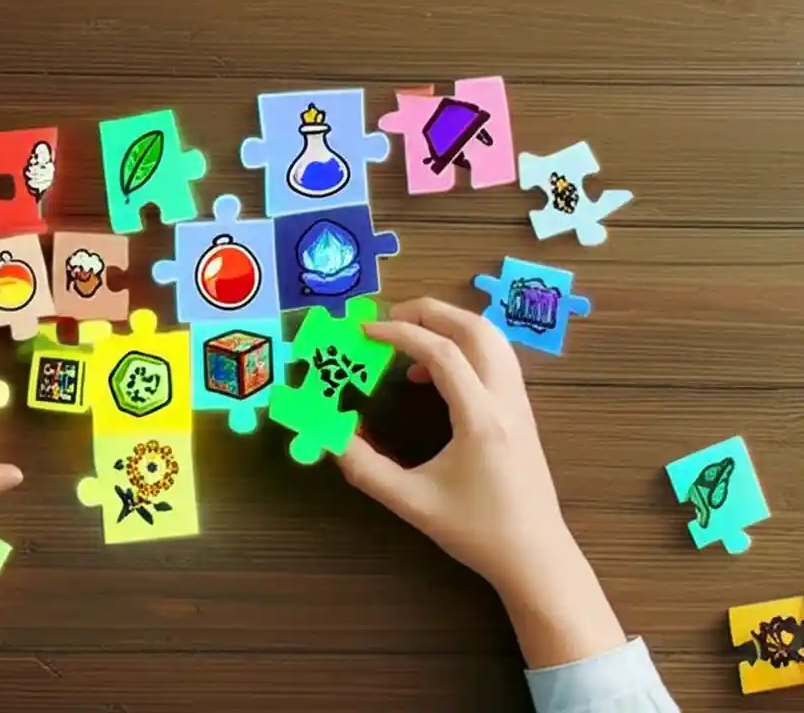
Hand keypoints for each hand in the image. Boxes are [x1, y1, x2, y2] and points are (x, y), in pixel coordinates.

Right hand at [338, 298, 624, 667]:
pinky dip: (464, 348)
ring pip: (492, 338)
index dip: (399, 335)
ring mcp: (520, 403)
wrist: (535, 555)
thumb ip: (366, 469)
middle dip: (429, 312)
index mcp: (481, 418)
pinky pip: (496, 358)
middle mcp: (506, 400)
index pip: (442, 353)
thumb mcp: (412, 503)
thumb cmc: (476, 531)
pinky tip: (433, 376)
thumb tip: (331, 437)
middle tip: (387, 318)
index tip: (363, 332)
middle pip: (476, 328)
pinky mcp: (522, 412)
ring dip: (450, 326)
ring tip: (408, 340)